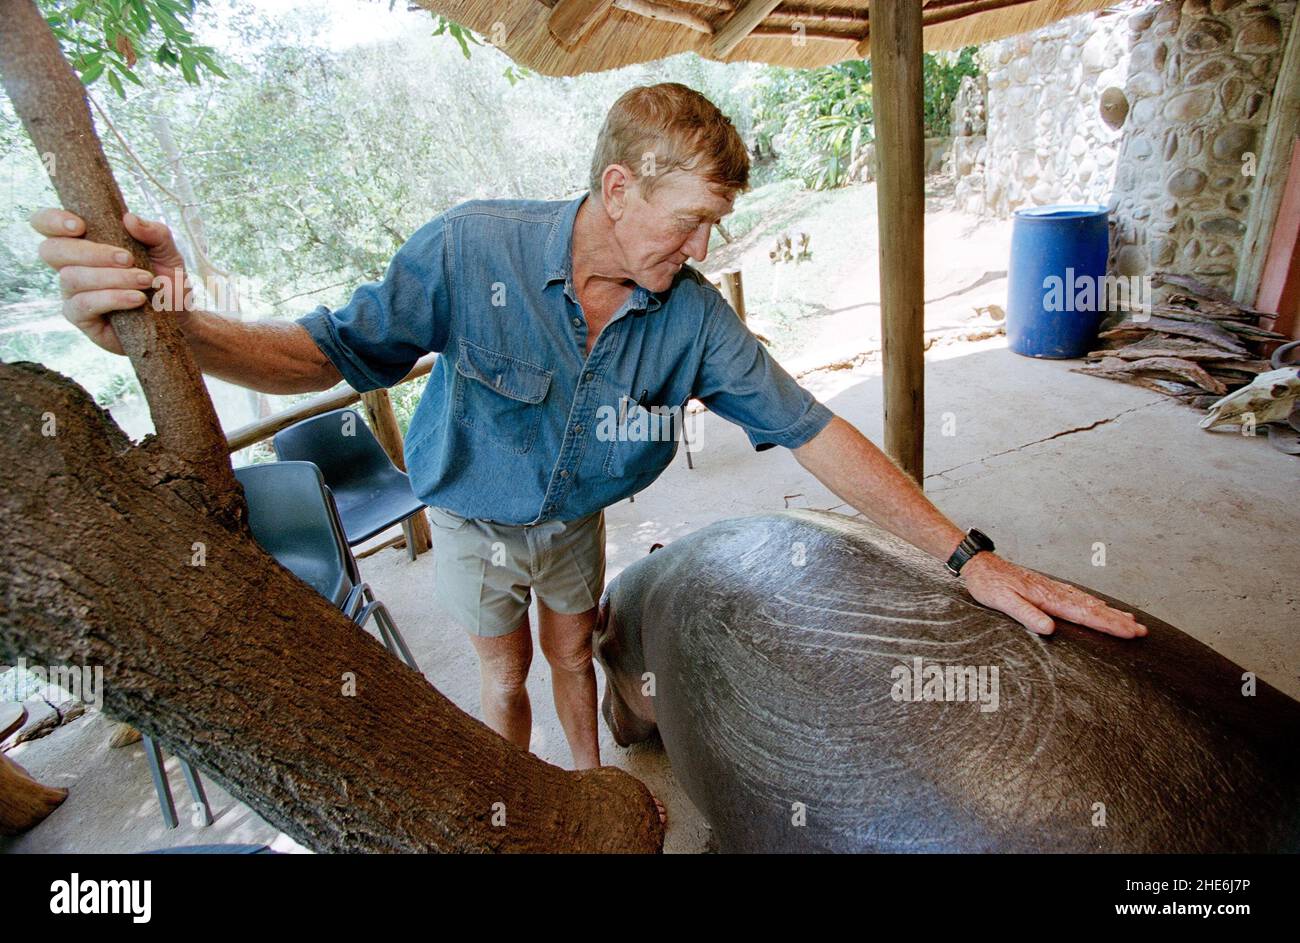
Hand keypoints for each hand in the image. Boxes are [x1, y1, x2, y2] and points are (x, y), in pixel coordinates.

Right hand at [31, 208, 191, 354]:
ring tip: (145, 280)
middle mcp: (71, 266)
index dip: (53, 221)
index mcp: (84, 243)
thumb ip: (154, 232)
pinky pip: (83, 305)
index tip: (80, 225)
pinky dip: (112, 298)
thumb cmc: (165, 282)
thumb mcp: (167, 252)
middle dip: (91, 252)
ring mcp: (73, 293)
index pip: (47, 225)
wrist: (179, 318)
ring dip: (112, 277)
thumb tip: (129, 218)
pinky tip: (137, 299)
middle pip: (53, 251)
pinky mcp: (81, 318)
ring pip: (72, 278)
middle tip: (128, 258)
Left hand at [959, 552, 1146, 638]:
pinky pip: (1078, 598)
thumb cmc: (990, 585)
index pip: (1085, 615)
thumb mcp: (1003, 602)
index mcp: (1048, 598)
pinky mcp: (1049, 588)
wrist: (981, 565)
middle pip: (1094, 609)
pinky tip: (1101, 607)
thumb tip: (1049, 629)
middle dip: (1118, 621)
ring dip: (1111, 613)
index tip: (1130, 632)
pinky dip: (1095, 604)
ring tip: (1131, 621)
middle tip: (1142, 632)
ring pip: (1089, 602)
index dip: (1109, 625)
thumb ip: (1026, 614)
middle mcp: (1056, 593)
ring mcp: (1054, 589)